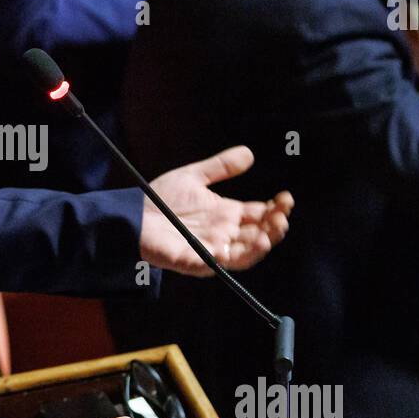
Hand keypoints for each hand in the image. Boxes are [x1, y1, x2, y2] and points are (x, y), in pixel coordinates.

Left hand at [139, 145, 292, 275]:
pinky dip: (224, 259)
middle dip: (274, 227)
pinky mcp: (192, 260)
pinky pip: (212, 264)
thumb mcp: (194, 177)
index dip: (276, 209)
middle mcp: (223, 234)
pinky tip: (230, 247)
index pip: (260, 215)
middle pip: (258, 235)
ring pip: (243, 254)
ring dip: (258, 246)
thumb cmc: (161, 199)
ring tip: (268, 234)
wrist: (132, 214)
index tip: (285, 198)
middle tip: (281, 216)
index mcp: (227, 215)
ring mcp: (210, 249)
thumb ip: (220, 167)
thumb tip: (249, 153)